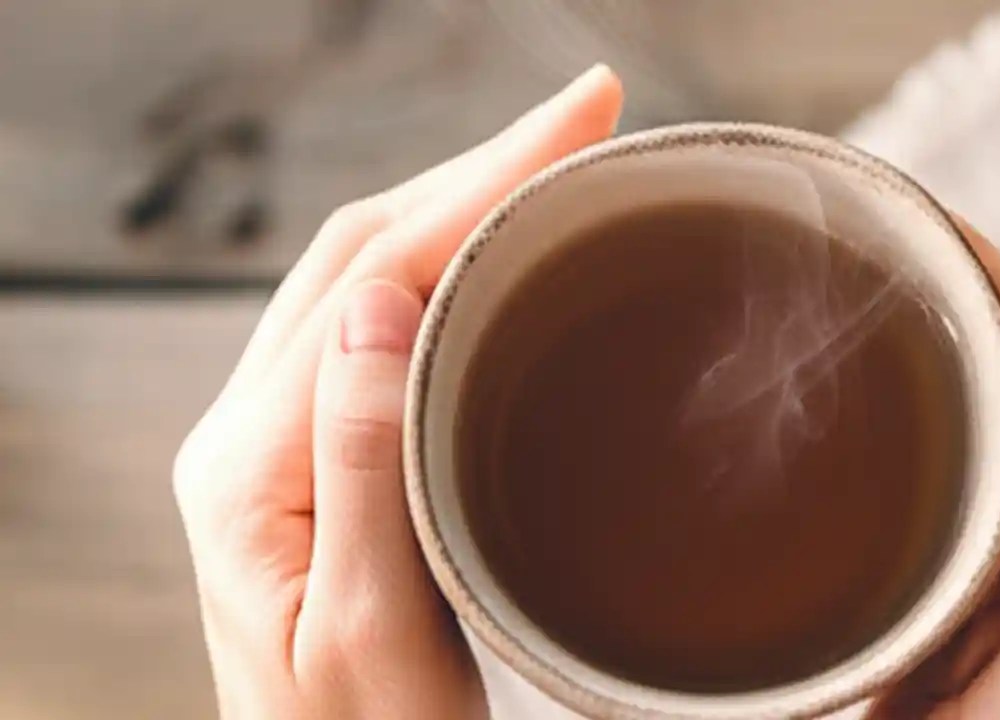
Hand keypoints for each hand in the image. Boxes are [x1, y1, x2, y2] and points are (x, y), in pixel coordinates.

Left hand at [173, 66, 623, 719]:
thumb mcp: (373, 630)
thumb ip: (362, 466)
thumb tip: (381, 303)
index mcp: (249, 467)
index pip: (369, 278)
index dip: (477, 186)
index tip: (579, 121)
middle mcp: (249, 432)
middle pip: (361, 250)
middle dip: (477, 168)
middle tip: (588, 112)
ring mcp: (278, 437)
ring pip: (366, 274)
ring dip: (458, 201)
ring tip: (552, 158)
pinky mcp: (316, 454)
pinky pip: (376, 324)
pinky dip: (444, 262)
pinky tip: (497, 249)